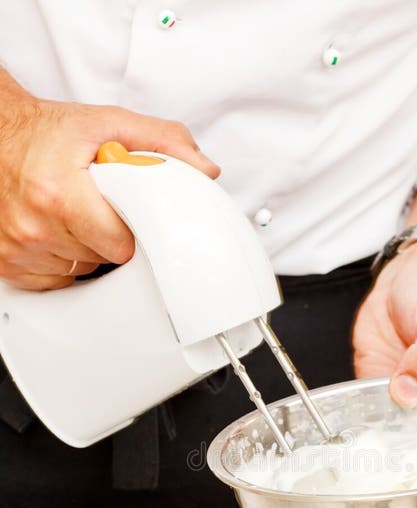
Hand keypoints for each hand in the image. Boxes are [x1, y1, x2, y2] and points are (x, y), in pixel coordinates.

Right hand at [0, 87, 218, 290]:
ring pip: (82, 270)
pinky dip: (62, 260)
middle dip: (109, 236)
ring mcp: (18, 248)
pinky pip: (57, 279)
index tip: (128, 215)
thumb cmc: (48, 133)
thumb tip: (202, 169)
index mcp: (58, 193)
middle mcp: (34, 225)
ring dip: (85, 249)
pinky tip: (56, 231)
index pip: (121, 245)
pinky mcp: (8, 264)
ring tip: (73, 214)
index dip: (131, 230)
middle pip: (103, 259)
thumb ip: (162, 142)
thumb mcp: (107, 124)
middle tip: (97, 206)